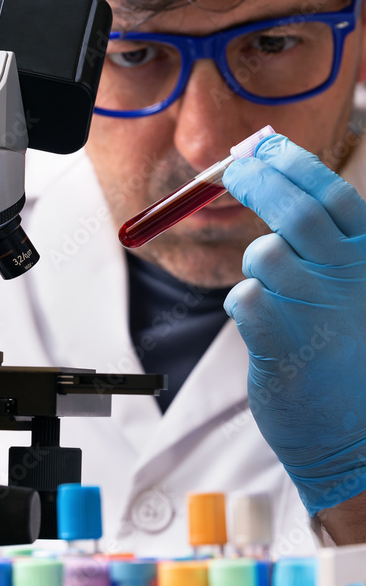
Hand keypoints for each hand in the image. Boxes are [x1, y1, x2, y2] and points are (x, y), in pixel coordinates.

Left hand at [223, 133, 365, 517]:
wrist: (356, 438)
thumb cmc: (352, 363)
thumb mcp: (358, 293)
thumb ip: (329, 246)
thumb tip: (278, 181)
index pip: (331, 193)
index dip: (291, 164)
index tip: (261, 148)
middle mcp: (350, 276)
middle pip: (295, 209)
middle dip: (257, 182)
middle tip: (232, 173)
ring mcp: (318, 307)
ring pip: (264, 255)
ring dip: (256, 267)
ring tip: (274, 298)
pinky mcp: (282, 340)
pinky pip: (244, 298)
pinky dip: (245, 305)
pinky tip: (263, 327)